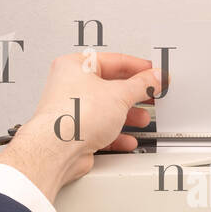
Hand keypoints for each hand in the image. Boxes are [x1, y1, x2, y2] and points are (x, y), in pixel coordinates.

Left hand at [0, 51, 159, 201]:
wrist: (56, 150)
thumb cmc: (72, 117)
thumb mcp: (119, 94)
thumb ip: (142, 85)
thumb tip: (154, 78)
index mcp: (75, 66)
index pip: (114, 61)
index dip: (138, 68)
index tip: (154, 74)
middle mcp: (71, 86)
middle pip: (111, 86)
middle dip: (134, 94)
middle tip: (151, 95)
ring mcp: (72, 111)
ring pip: (106, 110)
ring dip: (127, 116)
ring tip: (142, 118)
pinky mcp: (76, 133)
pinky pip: (101, 130)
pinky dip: (116, 134)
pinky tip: (127, 138)